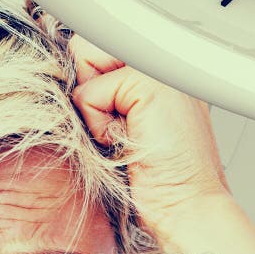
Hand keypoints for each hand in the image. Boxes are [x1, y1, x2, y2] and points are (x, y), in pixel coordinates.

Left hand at [69, 35, 228, 246]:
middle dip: (90, 94)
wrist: (188, 209)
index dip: (91, 87)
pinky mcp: (149, 83)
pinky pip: (88, 95)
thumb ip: (105, 86)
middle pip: (84, 47)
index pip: (95, 44)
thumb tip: (66, 73)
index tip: (116, 120)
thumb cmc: (156, 177)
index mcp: (160, 63)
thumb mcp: (124, 121)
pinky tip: (131, 143)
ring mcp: (160, 64)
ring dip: (94, 110)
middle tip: (122, 128)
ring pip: (83, 65)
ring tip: (127, 135)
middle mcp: (163, 56)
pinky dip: (99, 128)